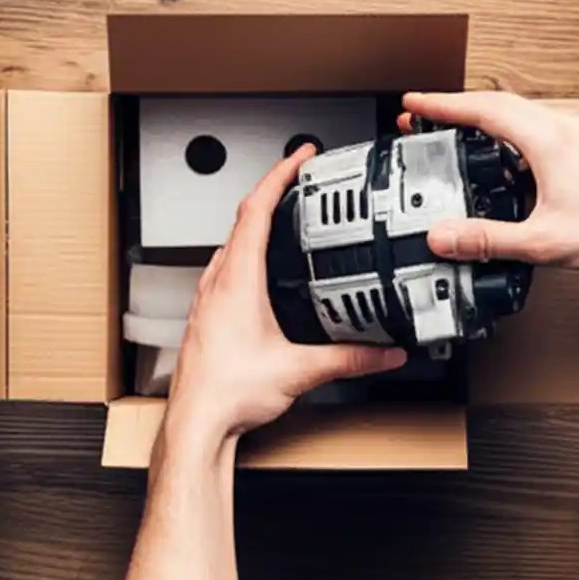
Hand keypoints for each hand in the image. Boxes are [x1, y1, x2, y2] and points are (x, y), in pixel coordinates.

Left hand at [165, 144, 407, 443]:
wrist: (195, 422)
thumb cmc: (226, 393)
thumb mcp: (299, 370)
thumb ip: (349, 359)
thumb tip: (383, 352)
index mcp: (237, 280)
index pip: (257, 208)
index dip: (280, 175)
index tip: (301, 157)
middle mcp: (217, 281)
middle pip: (243, 218)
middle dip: (272, 191)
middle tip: (298, 178)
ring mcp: (207, 297)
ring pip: (230, 243)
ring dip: (255, 222)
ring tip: (282, 215)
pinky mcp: (206, 314)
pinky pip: (225, 267)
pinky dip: (244, 252)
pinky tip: (258, 270)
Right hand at [400, 92, 578, 269]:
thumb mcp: (540, 242)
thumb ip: (486, 240)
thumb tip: (443, 237)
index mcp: (548, 140)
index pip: (483, 109)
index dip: (442, 105)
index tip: (413, 103)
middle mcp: (561, 127)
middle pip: (495, 103)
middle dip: (453, 107)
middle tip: (420, 116)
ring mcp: (571, 133)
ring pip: (514, 111)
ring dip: (479, 116)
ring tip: (449, 131)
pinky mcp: (578, 144)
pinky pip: (531, 124)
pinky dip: (502, 129)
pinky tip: (494, 155)